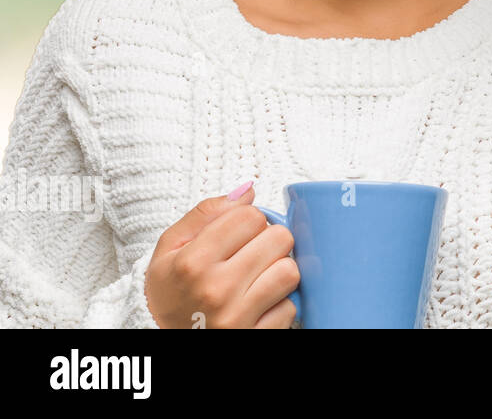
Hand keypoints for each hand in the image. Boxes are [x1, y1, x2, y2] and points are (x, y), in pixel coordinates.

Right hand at [143, 184, 298, 328]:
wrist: (160, 342)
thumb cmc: (170, 291)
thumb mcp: (170, 247)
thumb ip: (206, 213)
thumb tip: (248, 190)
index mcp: (192, 262)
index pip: (251, 216)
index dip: (249, 220)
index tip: (238, 234)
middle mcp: (216, 290)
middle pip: (279, 238)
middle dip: (269, 240)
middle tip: (252, 253)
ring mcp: (237, 317)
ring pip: (290, 271)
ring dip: (279, 270)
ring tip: (258, 276)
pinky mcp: (255, 337)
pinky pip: (291, 307)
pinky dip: (280, 303)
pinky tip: (259, 303)